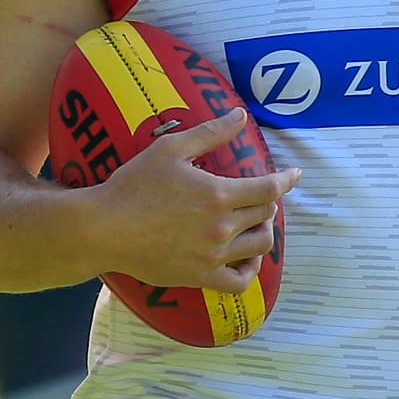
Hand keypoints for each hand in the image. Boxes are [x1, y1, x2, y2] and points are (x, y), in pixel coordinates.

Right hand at [95, 109, 300, 294]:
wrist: (103, 228)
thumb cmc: (133, 185)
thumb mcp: (170, 148)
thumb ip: (210, 132)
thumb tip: (240, 115)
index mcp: (217, 194)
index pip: (269, 189)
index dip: (286, 180)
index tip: (294, 175)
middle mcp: (221, 227)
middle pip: (266, 215)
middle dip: (268, 203)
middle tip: (259, 196)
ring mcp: (212, 255)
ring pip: (260, 246)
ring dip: (264, 232)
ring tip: (254, 223)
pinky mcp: (199, 277)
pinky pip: (239, 283)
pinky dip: (250, 271)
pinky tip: (245, 259)